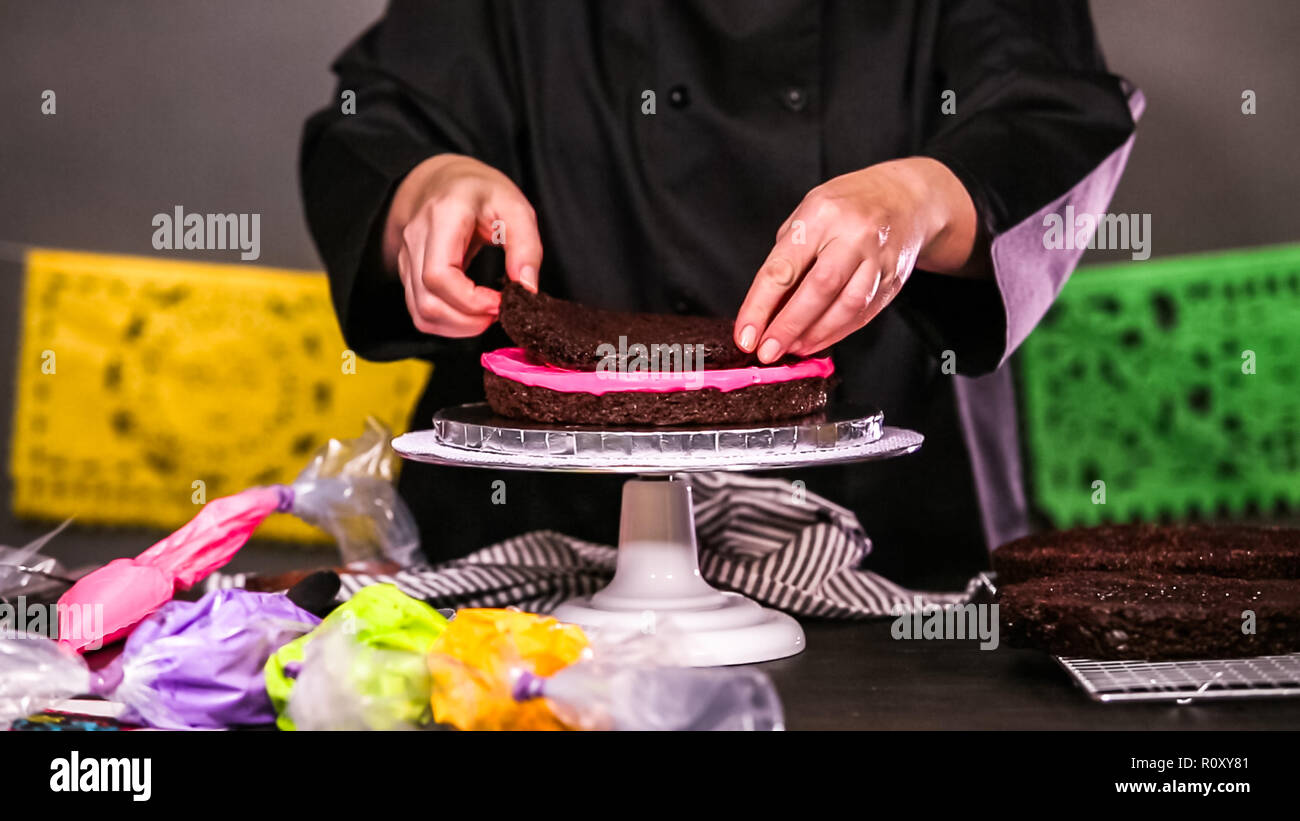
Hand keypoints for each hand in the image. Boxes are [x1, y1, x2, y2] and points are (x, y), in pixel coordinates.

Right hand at [383, 154, 542, 336]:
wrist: (446, 180)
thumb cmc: (483, 192)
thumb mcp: (516, 208)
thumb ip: (527, 246)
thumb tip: (527, 289)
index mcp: (442, 217)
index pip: (439, 276)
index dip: (470, 301)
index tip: (501, 302)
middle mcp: (415, 239)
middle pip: (428, 302)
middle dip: (468, 321)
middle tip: (499, 312)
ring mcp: (406, 259)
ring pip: (421, 314)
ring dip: (458, 327)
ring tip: (487, 314)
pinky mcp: (407, 274)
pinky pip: (420, 313)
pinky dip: (447, 324)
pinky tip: (470, 313)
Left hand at [734, 157, 983, 361]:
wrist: (906, 197)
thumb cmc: (846, 206)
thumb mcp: (808, 214)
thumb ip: (787, 258)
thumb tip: (765, 311)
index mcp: (821, 215)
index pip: (784, 267)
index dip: (760, 306)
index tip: (745, 335)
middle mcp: (853, 234)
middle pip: (818, 289)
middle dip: (788, 326)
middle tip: (767, 352)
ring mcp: (878, 258)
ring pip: (846, 306)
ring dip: (815, 334)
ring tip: (793, 349)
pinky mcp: (894, 279)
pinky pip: (863, 313)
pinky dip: (837, 332)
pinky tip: (818, 340)